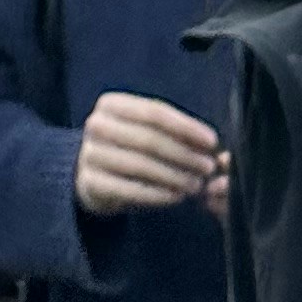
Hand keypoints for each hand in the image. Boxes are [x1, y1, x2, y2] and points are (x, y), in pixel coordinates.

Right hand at [75, 91, 224, 216]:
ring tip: (196, 185)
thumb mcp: (143, 130)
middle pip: (149, 138)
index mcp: (111, 104)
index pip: (154, 112)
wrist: (89, 173)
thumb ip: (171, 132)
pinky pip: (130, 189)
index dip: (186, 127)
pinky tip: (176, 198)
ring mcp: (90, 154)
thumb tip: (210, 144)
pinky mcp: (90, 183)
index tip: (212, 142)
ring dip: (174, 176)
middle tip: (208, 168)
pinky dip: (158, 195)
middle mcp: (97, 125)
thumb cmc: (126, 147)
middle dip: (184, 154)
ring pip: (141, 165)